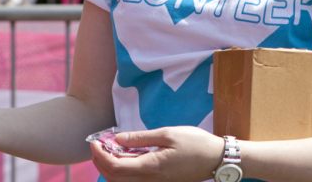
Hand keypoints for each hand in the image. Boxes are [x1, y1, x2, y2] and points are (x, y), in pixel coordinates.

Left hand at [90, 126, 222, 181]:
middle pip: (114, 178)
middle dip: (100, 162)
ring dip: (110, 168)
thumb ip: (140, 138)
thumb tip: (117, 138)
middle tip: (98, 144)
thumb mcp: (167, 134)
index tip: (95, 140)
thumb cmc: (195, 143)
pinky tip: (126, 156)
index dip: (100, 154)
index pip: (114, 167)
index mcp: (150, 168)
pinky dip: (123, 171)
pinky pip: (134, 181)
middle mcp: (149, 181)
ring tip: (110, 149)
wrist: (217, 160)